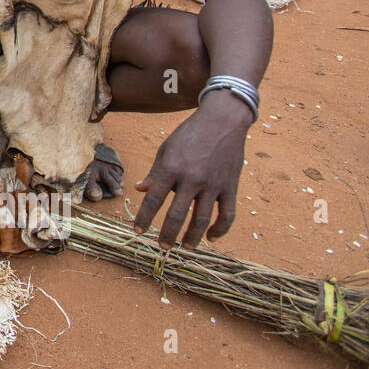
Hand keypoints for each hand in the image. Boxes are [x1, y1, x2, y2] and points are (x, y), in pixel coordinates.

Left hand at [133, 95, 249, 247]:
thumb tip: (139, 189)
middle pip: (177, 215)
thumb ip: (155, 172)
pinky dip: (220, 230)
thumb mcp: (166, 149)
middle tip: (162, 247)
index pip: (153, 200)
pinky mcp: (230, 187)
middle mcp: (191, 179)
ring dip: (192, 237)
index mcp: (171, 168)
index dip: (144, 218)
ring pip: (202, 220)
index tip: (137, 231)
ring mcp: (213, 184)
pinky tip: (212, 238)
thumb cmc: (190, 133)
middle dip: (167, 235)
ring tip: (185, 246)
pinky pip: (227, 215)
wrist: (222, 120)